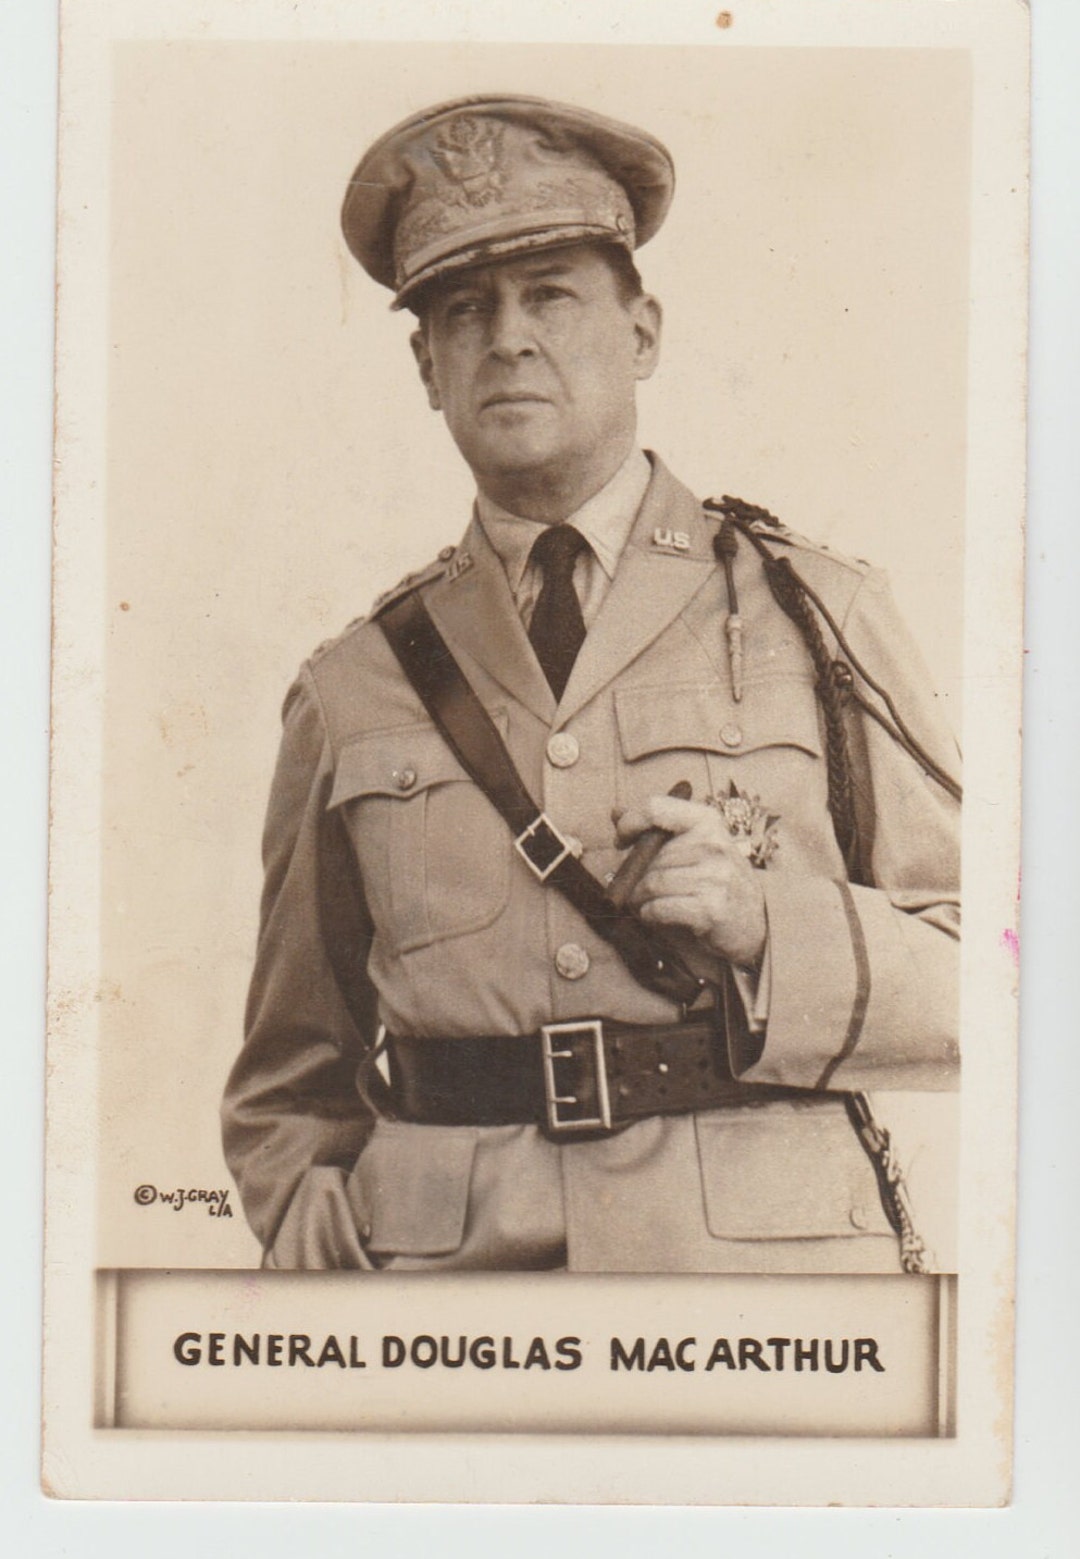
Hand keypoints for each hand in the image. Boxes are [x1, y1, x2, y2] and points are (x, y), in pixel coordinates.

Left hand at [614, 794, 767, 969]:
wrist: (753, 923)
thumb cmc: (715, 881)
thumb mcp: (693, 846)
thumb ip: (656, 830)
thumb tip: (615, 811)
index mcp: (707, 820)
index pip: (656, 807)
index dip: (630, 822)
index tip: (621, 841)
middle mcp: (713, 843)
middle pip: (650, 855)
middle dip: (635, 875)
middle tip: (637, 889)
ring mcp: (715, 876)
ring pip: (652, 882)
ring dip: (640, 898)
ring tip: (646, 903)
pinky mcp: (711, 907)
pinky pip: (659, 907)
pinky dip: (649, 914)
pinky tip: (656, 915)